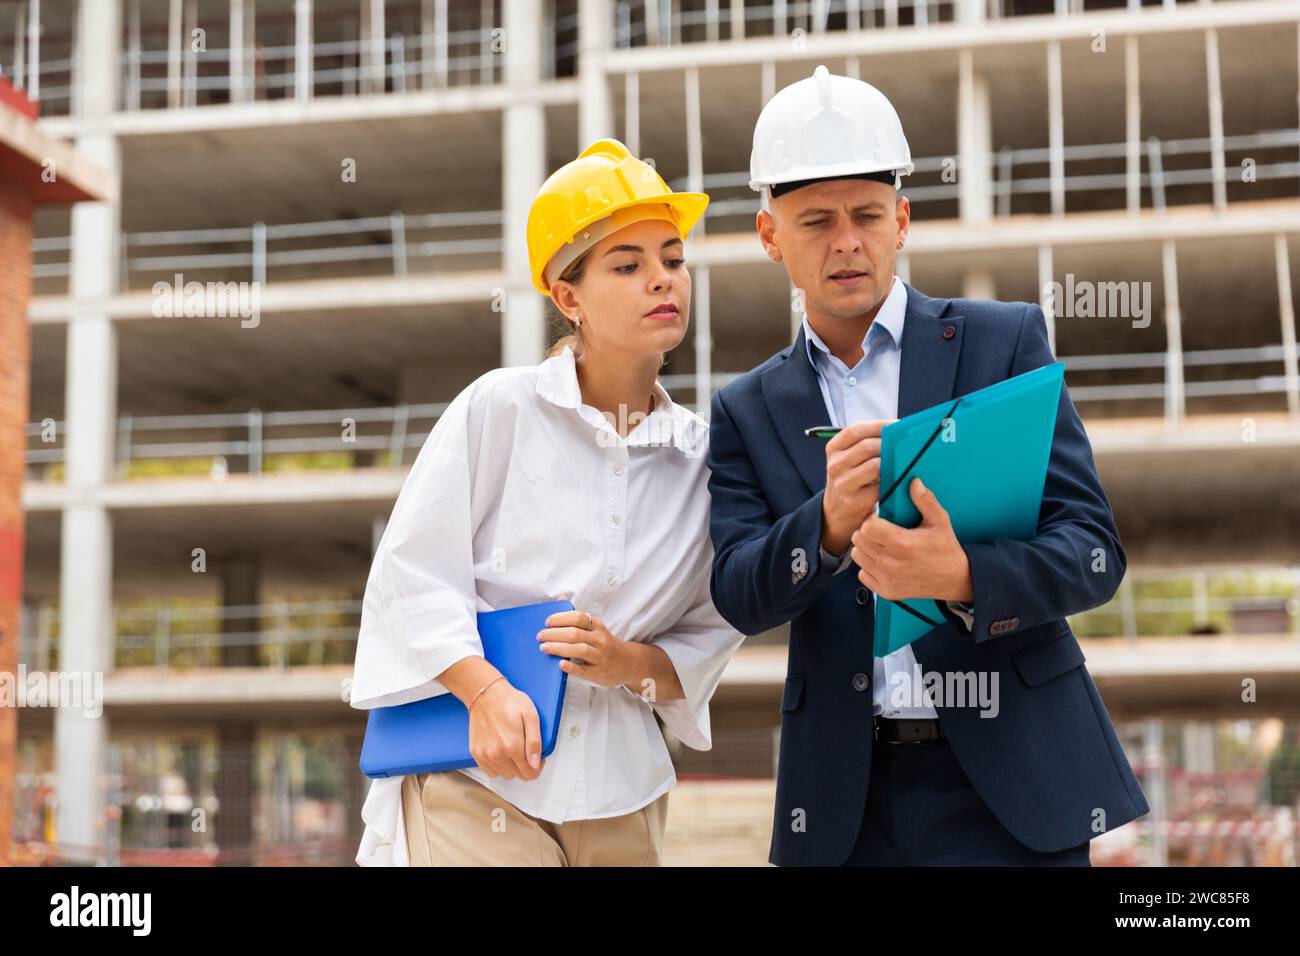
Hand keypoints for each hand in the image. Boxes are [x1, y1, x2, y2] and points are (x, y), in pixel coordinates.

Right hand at [468, 680, 543, 780]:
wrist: (485, 694)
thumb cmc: (508, 701)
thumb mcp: (531, 716)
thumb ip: (535, 742)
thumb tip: (536, 764)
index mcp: (512, 746)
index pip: (530, 773)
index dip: (538, 767)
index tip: (538, 757)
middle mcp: (497, 754)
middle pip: (518, 775)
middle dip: (526, 766)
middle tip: (526, 749)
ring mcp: (485, 755)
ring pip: (505, 775)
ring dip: (512, 766)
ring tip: (513, 748)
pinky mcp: (476, 753)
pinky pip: (491, 772)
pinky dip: (498, 767)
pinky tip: (502, 752)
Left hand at [537, 609, 632, 687]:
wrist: (627, 663)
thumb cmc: (605, 644)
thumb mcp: (595, 628)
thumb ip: (577, 616)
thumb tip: (561, 598)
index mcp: (597, 626)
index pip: (578, 618)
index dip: (561, 618)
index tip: (547, 622)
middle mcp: (599, 640)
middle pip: (575, 634)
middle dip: (554, 634)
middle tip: (540, 636)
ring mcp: (599, 656)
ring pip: (579, 650)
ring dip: (559, 648)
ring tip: (544, 648)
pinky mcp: (598, 672)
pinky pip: (584, 670)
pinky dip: (572, 667)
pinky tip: (560, 664)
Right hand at [821, 419, 893, 554]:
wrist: (837, 510)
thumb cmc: (851, 477)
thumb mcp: (849, 457)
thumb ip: (866, 442)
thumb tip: (898, 428)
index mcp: (833, 448)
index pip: (856, 430)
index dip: (879, 425)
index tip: (897, 425)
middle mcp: (835, 465)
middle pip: (867, 446)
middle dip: (889, 445)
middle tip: (904, 446)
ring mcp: (843, 484)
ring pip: (875, 465)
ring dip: (891, 463)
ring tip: (900, 462)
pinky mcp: (855, 501)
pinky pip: (881, 486)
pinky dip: (891, 481)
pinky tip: (896, 479)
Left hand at [850, 477, 973, 602]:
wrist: (955, 579)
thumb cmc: (946, 548)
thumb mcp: (940, 521)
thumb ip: (925, 501)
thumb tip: (914, 482)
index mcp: (903, 544)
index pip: (867, 527)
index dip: (871, 520)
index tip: (880, 519)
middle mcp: (892, 563)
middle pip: (859, 540)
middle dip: (867, 532)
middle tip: (880, 531)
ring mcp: (887, 579)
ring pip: (858, 556)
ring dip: (866, 548)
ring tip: (881, 545)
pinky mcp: (886, 591)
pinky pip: (862, 574)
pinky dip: (869, 567)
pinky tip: (883, 561)